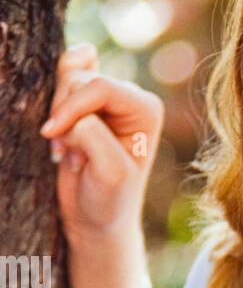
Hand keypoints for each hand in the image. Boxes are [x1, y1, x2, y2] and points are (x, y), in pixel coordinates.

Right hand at [40, 42, 163, 246]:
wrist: (95, 216)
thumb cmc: (110, 198)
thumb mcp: (109, 172)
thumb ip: (93, 135)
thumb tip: (71, 116)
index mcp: (146, 109)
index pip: (100, 87)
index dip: (70, 107)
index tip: (52, 135)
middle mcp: (129, 97)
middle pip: (80, 79)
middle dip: (65, 116)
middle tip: (74, 155)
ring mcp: (107, 97)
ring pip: (67, 77)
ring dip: (59, 116)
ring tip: (71, 150)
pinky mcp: (85, 100)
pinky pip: (64, 71)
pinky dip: (54, 99)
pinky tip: (60, 129)